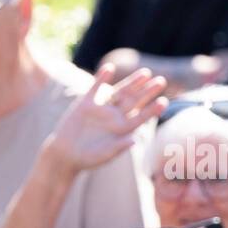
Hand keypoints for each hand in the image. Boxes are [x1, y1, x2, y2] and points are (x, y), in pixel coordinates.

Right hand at [44, 64, 166, 176]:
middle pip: (134, 101)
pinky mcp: (85, 104)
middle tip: (162, 81)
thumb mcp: (103, 155)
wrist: (64, 155)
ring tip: (145, 73)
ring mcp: (101, 109)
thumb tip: (133, 141)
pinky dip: (101, 79)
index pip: (140, 117)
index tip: (164, 102)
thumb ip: (118, 148)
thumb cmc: (86, 159)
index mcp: (122, 129)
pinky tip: (109, 68)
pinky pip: (95, 89)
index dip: (151, 110)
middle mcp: (114, 116)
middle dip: (147, 92)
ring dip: (132, 82)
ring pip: (119, 92)